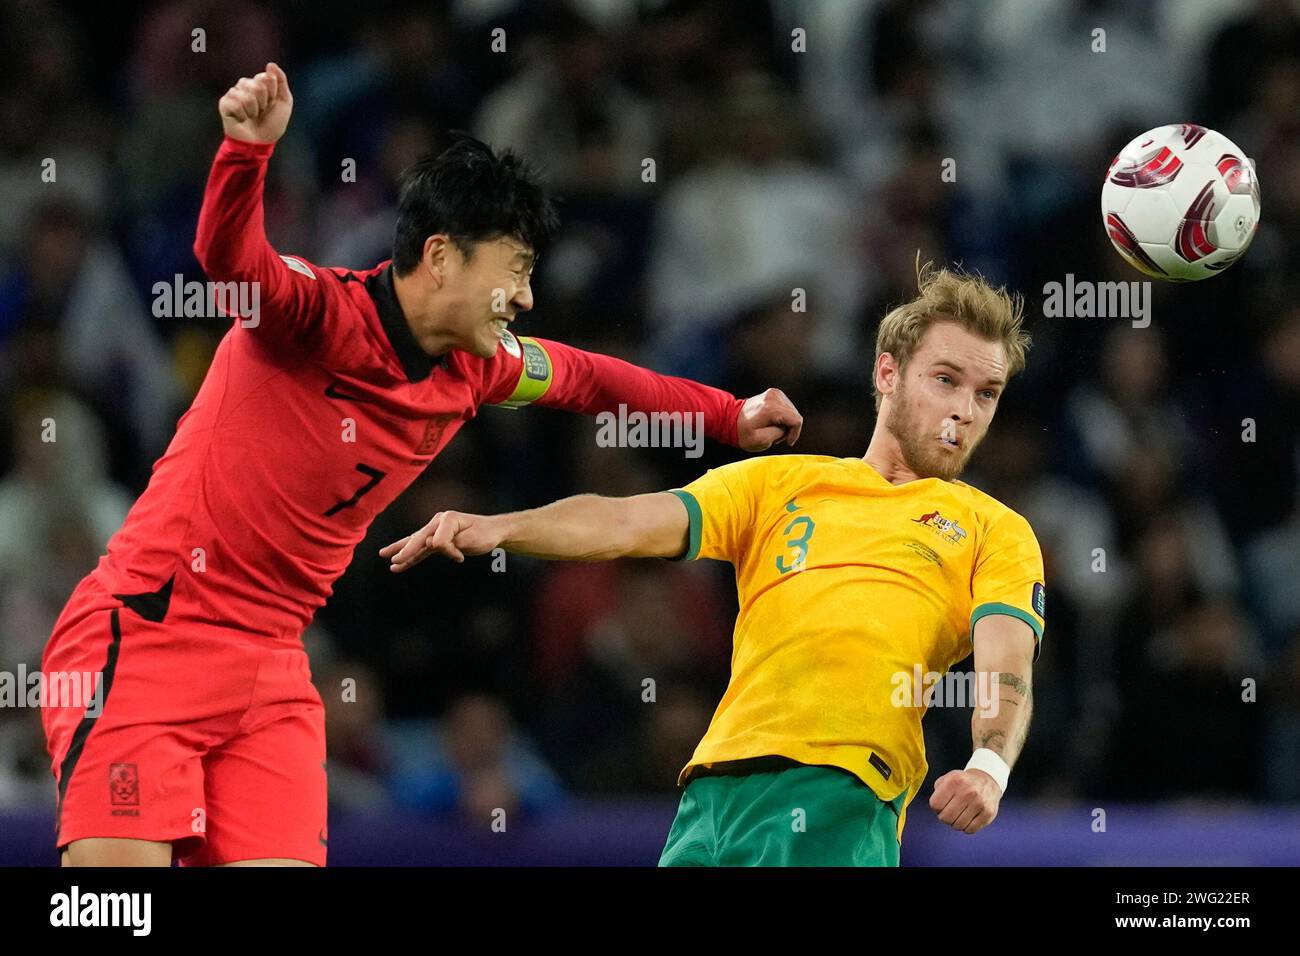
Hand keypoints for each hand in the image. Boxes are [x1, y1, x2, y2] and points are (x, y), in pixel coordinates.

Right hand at [219, 62, 292, 143]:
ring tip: (252, 116)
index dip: (272, 94)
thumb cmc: (273, 124)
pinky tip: (242, 119)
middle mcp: (245, 85)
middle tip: (261, 112)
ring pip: (246, 95)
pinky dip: (243, 115)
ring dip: (253, 110)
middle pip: (256, 85)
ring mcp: (234, 93)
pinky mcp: (224, 103)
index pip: (266, 77)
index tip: (272, 104)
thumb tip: (271, 64)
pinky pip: (235, 103)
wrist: (260, 143)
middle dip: (263, 102)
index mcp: (259, 83)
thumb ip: (281, 81)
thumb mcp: (284, 102)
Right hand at [379, 511, 504, 570]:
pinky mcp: (438, 541)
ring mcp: (436, 531)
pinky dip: (411, 558)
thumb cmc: (484, 534)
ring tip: (385, 556)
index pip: (437, 539)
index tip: (460, 556)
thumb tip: (430, 544)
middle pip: (418, 538)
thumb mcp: (470, 538)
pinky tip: (399, 565)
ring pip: (415, 543)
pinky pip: (422, 551)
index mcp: (446, 519)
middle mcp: (438, 523)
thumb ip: (449, 541)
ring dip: (401, 551)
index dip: (447, 550)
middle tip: (392, 559)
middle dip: (404, 550)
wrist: (493, 533)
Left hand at [736, 388, 802, 450]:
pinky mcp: (774, 393)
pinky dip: (782, 416)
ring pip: (792, 411)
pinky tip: (772, 421)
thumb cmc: (743, 433)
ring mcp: (774, 393)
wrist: (730, 419)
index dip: (794, 433)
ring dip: (785, 422)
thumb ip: (779, 434)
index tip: (787, 441)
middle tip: (775, 436)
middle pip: (795, 415)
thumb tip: (787, 427)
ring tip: (772, 429)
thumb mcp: (760, 441)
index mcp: (771, 408)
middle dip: (788, 428)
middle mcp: (774, 397)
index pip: (796, 420)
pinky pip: (787, 407)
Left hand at [928, 768, 1001, 833]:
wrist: (987, 780)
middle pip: (946, 817)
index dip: (935, 808)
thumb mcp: (948, 778)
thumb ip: (938, 789)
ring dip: (955, 823)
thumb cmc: (963, 782)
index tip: (940, 805)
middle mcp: (968, 791)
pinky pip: (970, 829)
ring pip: (958, 825)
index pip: (935, 804)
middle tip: (948, 813)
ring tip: (959, 815)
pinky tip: (968, 819)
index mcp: (955, 780)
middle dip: (944, 817)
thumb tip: (936, 806)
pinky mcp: (988, 813)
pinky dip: (966, 827)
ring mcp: (979, 802)